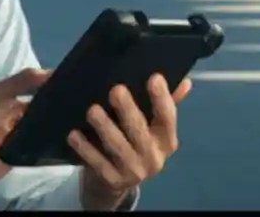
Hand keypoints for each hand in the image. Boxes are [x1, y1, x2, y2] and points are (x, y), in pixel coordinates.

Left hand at [68, 73, 192, 210]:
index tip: (154, 77)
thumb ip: (165, 105)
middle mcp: (154, 158)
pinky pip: (98, 163)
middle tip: (116, 90)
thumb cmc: (136, 142)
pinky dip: (86, 149)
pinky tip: (74, 135)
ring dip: (105, 128)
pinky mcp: (113, 180)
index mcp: (167, 140)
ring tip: (92, 111)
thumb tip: (185, 82)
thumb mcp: (152, 127)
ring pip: (118, 147)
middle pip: (140, 131)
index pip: (168, 117)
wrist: (116, 181)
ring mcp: (134, 171)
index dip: (162, 98)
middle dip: (128, 111)